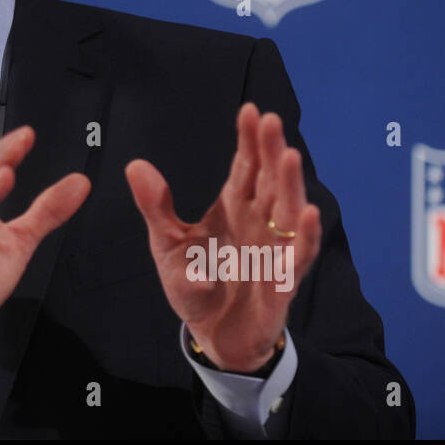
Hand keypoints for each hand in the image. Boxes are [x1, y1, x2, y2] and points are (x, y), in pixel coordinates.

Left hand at [125, 102, 322, 371]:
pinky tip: (310, 215)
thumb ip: (156, 206)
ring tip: (288, 156)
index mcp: (234, 207)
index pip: (245, 166)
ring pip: (288, 211)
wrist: (212, 334)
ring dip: (291, 185)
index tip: (250, 110)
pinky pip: (298, 258)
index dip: (249, 139)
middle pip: (270, 180)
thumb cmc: (195, 282)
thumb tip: (134, 165)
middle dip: (270, 150)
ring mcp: (274, 250)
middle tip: (271, 121)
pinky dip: (305, 237)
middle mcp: (259, 221)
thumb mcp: (165, 242)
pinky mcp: (282, 283)